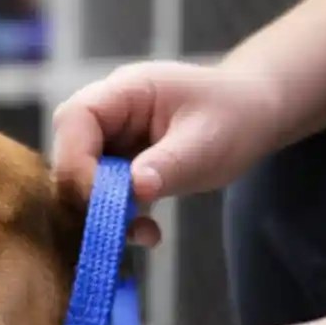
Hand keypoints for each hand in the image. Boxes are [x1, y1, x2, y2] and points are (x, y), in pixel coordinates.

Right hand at [52, 61, 284, 246]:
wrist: (256, 115)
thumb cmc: (236, 115)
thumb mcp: (208, 141)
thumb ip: (170, 163)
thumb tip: (134, 188)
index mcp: (126, 91)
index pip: (75, 119)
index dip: (76, 160)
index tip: (99, 200)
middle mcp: (110, 113)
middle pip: (69, 152)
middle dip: (87, 193)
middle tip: (115, 225)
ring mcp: (113, 140)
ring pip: (83, 179)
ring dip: (104, 212)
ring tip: (141, 233)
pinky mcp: (120, 166)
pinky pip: (104, 194)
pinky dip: (120, 218)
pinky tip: (149, 233)